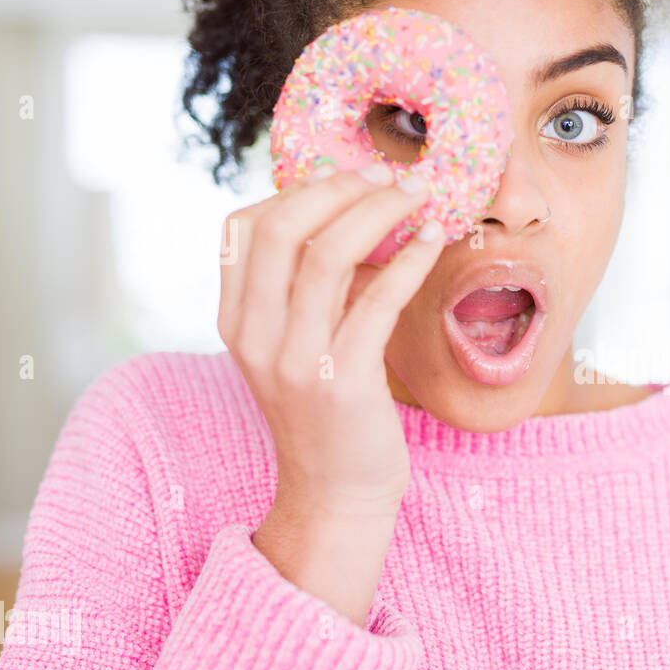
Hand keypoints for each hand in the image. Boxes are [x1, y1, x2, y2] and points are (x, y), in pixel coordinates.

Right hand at [217, 162, 442, 623]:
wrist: (337, 494)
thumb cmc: (330, 414)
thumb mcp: (300, 346)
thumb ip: (311, 290)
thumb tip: (356, 219)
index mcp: (235, 321)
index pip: (243, 229)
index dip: (295, 190)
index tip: (345, 178)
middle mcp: (255, 337)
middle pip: (283, 229)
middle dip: (340, 189)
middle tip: (389, 175)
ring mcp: (295, 361)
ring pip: (328, 254)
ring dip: (380, 213)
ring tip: (417, 197)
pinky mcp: (343, 382)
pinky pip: (377, 299)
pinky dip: (409, 260)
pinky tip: (434, 242)